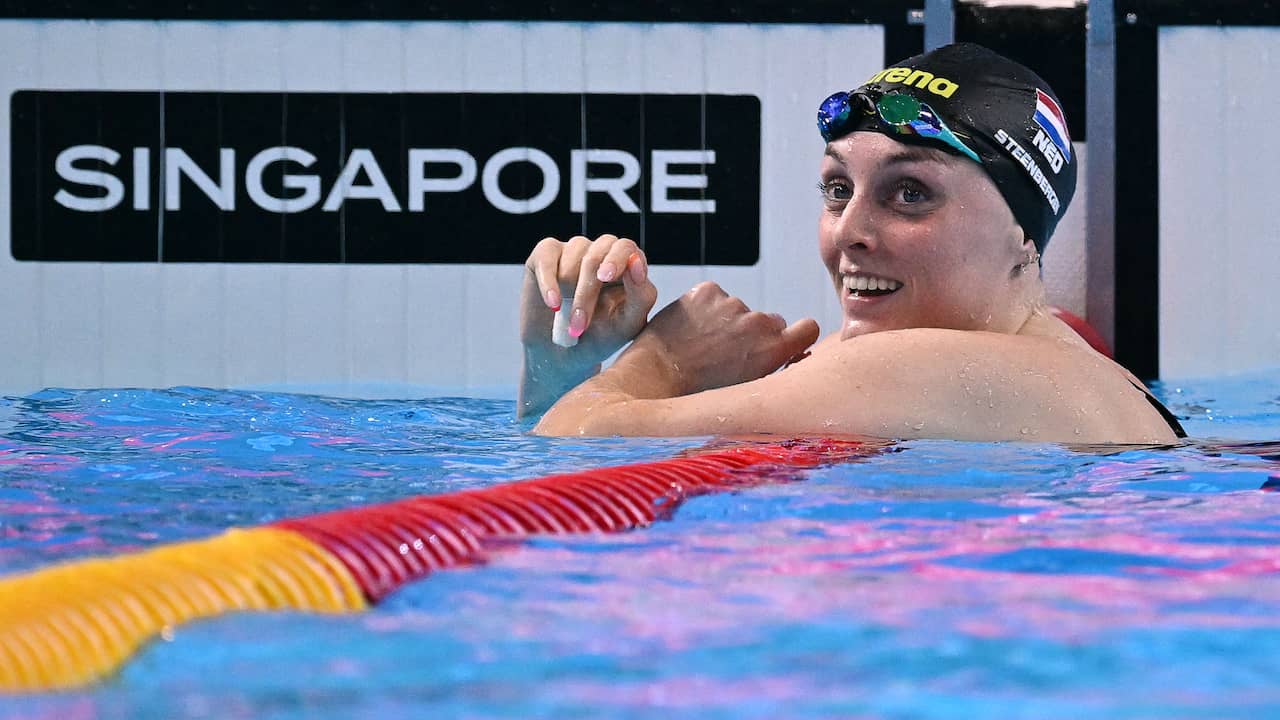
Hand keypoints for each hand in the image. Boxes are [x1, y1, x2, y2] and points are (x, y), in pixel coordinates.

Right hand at [521, 234, 658, 366]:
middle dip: (587, 290)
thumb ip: (641, 294)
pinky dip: (549, 284)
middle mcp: (602, 250)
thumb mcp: (628, 323)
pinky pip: (547, 259)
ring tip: (570, 323)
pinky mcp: (546, 254)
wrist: (563, 353)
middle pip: (597, 253)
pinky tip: (553, 304)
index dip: (615, 259)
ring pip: (572, 257)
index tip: (604, 277)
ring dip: (569, 294)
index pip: (625, 248)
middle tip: (581, 322)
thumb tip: (635, 261)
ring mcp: (574, 249)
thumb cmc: (601, 336)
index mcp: (628, 264)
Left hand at [626, 281, 819, 393]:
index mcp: (775, 348)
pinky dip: (704, 309)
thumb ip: (772, 367)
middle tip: (726, 354)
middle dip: (754, 333)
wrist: (655, 381)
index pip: (808, 328)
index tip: (785, 342)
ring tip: (700, 346)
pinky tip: (689, 330)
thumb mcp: (747, 390)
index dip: (797, 334)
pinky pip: (714, 298)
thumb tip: (792, 353)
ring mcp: (732, 303)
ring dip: (725, 322)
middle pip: (769, 321)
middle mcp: (759, 322)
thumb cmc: (699, 396)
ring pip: (737, 310)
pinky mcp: (707, 291)